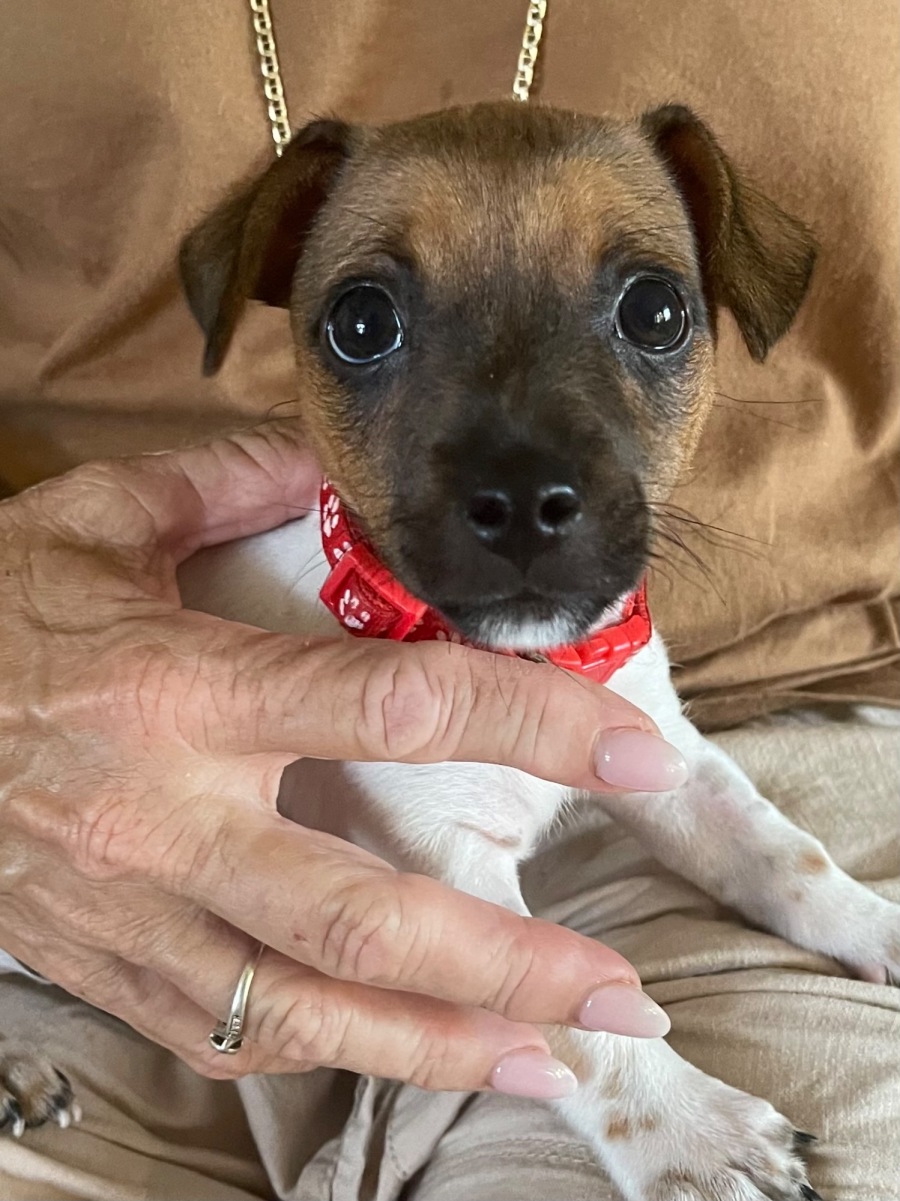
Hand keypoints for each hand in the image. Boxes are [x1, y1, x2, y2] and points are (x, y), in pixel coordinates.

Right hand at [0, 425, 680, 1096]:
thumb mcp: (93, 523)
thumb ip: (223, 482)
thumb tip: (332, 461)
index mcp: (178, 689)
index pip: (391, 709)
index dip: (531, 726)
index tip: (637, 752)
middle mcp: (164, 820)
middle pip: (362, 913)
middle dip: (507, 962)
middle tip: (620, 992)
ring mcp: (134, 914)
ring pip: (304, 1010)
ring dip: (442, 1043)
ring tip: (557, 1056)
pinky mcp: (108, 968)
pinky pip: (232, 1038)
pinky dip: (337, 1053)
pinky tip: (417, 1054)